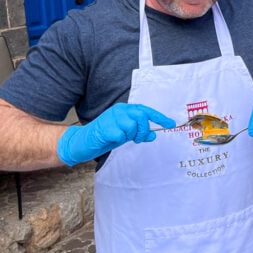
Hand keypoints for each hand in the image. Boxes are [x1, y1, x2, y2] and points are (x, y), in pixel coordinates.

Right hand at [57, 103, 174, 165]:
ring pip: (132, 126)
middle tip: (137, 139)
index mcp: (124, 109)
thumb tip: (153, 135)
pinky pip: (121, 135)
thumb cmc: (104, 137)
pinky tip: (112, 139)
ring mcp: (111, 118)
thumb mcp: (125, 134)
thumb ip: (138, 133)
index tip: (171, 124)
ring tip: (121, 138)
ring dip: (130, 136)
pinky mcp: (105, 128)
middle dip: (143, 130)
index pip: (145, 110)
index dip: (160, 117)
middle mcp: (119, 111)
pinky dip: (120, 140)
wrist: (82, 142)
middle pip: (141, 117)